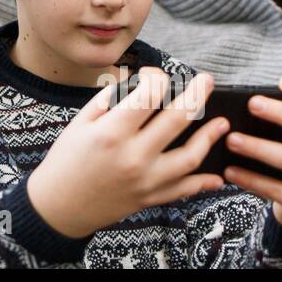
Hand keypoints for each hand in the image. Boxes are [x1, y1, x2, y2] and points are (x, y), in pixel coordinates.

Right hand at [27, 68, 228, 238]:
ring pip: (190, 156)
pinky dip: (203, 181)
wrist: (59, 205)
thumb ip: (111, 99)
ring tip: (222, 124)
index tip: (153, 76)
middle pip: (177, 120)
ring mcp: (146, 180)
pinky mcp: (151, 198)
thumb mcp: (81, 122)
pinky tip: (216, 173)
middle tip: (208, 81)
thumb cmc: (67, 159)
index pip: (149, 96)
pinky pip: (185, 189)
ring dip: (210, 137)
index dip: (156, 78)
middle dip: (197, 94)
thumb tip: (140, 83)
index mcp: (112, 132)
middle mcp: (133, 156)